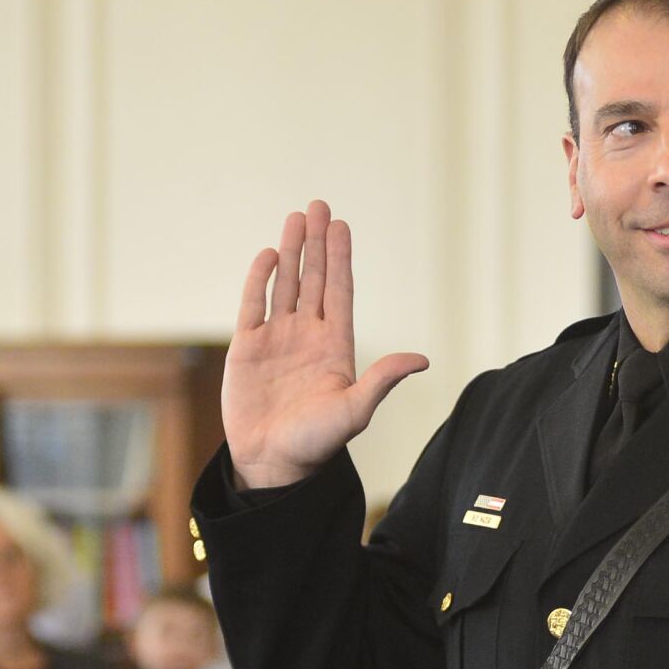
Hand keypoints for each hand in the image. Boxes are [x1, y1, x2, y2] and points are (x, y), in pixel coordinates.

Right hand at [223, 199, 427, 488]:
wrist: (274, 463)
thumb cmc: (317, 442)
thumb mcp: (356, 410)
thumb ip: (382, 380)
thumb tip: (421, 359)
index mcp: (336, 346)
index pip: (340, 292)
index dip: (341, 258)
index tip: (342, 225)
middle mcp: (307, 336)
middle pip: (314, 279)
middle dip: (317, 243)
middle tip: (318, 205)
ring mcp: (277, 340)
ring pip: (285, 285)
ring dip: (291, 252)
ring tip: (295, 218)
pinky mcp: (247, 349)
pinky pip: (253, 306)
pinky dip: (259, 280)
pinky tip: (269, 255)